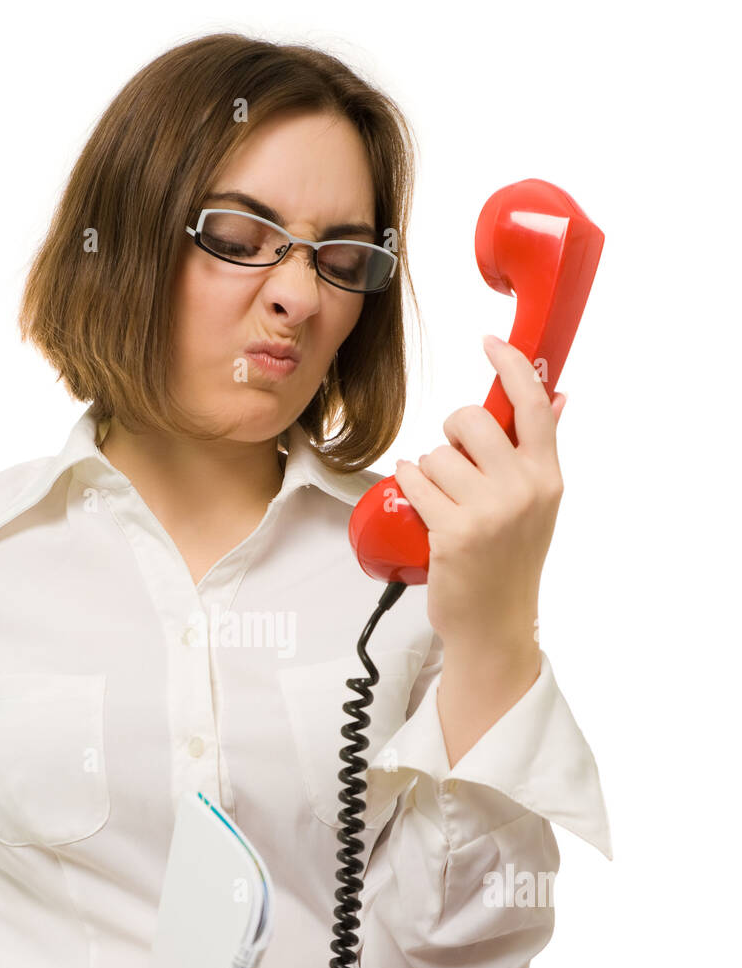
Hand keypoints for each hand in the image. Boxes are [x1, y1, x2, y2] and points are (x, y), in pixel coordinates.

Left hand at [393, 335, 565, 655]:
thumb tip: (560, 397)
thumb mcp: (539, 505)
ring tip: (441, 500)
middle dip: (451, 432)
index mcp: (547, 477)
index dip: (511, 365)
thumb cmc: (510, 563)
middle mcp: (523, 490)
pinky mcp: (453, 532)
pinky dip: (408, 483)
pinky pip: (415, 481)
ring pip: (436, 454)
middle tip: (453, 459)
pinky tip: (418, 500)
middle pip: (471, 420)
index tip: (491, 342)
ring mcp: (489, 512)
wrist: (494, 626)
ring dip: (428, 470)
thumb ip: (541, 451)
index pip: (533, 404)